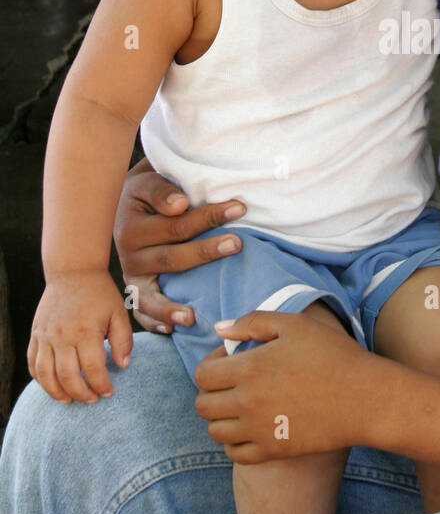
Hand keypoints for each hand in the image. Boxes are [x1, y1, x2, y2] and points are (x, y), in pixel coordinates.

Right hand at [28, 271, 132, 402]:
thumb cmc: (100, 294)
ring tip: (69, 400)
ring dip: (56, 392)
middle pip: (68, 376)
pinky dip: (39, 378)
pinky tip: (51, 385)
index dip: (101, 385)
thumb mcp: (118, 313)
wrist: (73, 272)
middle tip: (92, 400)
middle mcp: (62, 336)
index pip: (93, 369)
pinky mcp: (35, 334)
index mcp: (86, 331)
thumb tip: (123, 366)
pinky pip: (32, 363)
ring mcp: (46, 336)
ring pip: (45, 374)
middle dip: (81, 394)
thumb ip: (123, 340)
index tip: (109, 392)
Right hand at [113, 159, 246, 331]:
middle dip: (205, 252)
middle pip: (171, 259)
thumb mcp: (148, 182)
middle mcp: (128, 256)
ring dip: (171, 308)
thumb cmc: (147, 194)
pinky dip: (154, 323)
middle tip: (237, 244)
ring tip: (192, 317)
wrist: (126, 205)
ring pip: (151, 296)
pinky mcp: (135, 293)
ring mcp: (131, 278)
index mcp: (132, 228)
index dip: (209, 216)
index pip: (176, 225)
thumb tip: (180, 205)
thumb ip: (162, 191)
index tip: (240, 207)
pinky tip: (172, 330)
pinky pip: (141, 313)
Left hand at [194, 309, 373, 462]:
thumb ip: (253, 321)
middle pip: (203, 405)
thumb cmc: (334, 355)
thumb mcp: (296, 325)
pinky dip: (235, 442)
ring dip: (221, 418)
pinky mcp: (274, 450)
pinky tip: (251, 428)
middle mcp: (247, 401)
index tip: (230, 360)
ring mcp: (259, 430)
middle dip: (211, 392)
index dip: (211, 364)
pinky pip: (235, 454)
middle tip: (234, 383)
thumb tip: (219, 328)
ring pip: (215, 431)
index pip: (202, 375)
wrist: (365, 398)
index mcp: (249, 368)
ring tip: (242, 405)